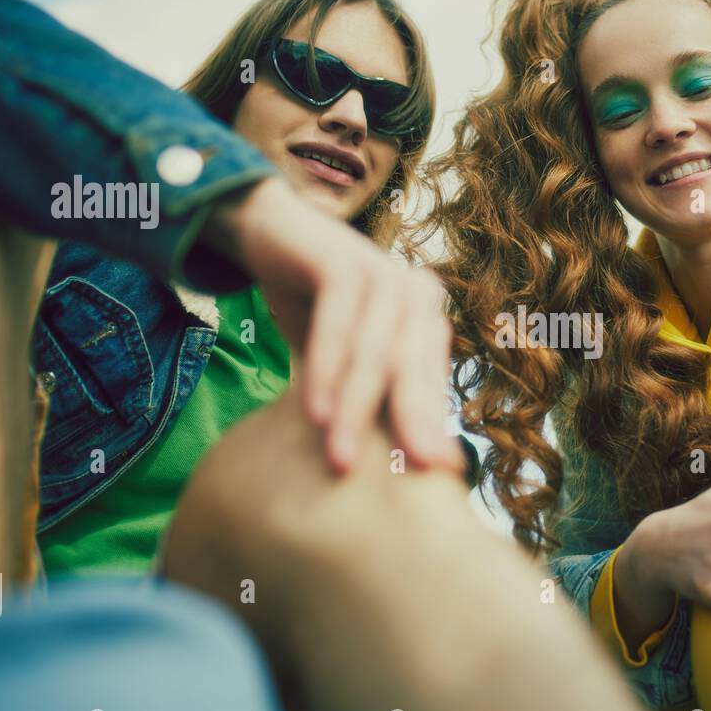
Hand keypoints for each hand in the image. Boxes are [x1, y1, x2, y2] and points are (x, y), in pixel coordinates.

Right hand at [204, 177, 463, 475]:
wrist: (270, 234)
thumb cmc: (316, 308)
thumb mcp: (346, 360)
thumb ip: (370, 398)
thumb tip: (397, 466)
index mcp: (425, 320)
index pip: (430, 383)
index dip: (433, 427)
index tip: (439, 475)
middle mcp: (416, 295)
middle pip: (412, 370)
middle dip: (408, 425)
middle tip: (402, 475)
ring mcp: (384, 273)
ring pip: (374, 352)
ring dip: (355, 408)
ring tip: (340, 458)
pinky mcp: (345, 261)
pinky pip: (338, 321)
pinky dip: (325, 368)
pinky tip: (314, 410)